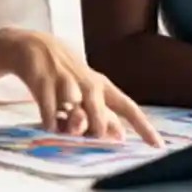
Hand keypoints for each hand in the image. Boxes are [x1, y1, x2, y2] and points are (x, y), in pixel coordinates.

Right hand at [0, 28, 162, 145]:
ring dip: (73, 124)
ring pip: (74, 108)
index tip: (158, 146)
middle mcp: (86, 82)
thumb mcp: (86, 88)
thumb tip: (121, 136)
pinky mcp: (42, 81)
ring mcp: (64, 80)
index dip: (143, 127)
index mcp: (101, 85)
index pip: (127, 107)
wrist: (33, 45)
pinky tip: (49, 125)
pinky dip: (50, 122)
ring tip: (66, 128)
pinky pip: (49, 109)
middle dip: (98, 127)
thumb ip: (102, 112)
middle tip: (92, 135)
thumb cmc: (65, 74)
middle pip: (99, 109)